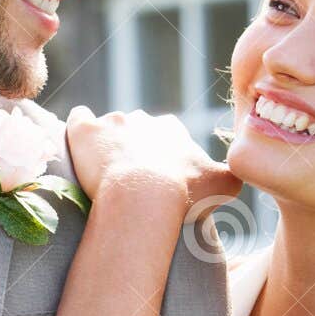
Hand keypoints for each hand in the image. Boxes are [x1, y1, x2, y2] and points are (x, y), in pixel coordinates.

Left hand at [66, 104, 240, 208]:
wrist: (145, 197)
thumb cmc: (184, 194)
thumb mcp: (222, 186)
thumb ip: (231, 176)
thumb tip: (235, 176)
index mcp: (171, 129)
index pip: (164, 135)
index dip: (158, 157)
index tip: (154, 179)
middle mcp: (142, 118)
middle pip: (134, 131)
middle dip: (132, 150)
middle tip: (128, 182)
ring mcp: (112, 121)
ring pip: (107, 127)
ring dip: (105, 145)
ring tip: (101, 173)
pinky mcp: (85, 129)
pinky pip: (79, 119)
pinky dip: (79, 130)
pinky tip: (79, 149)